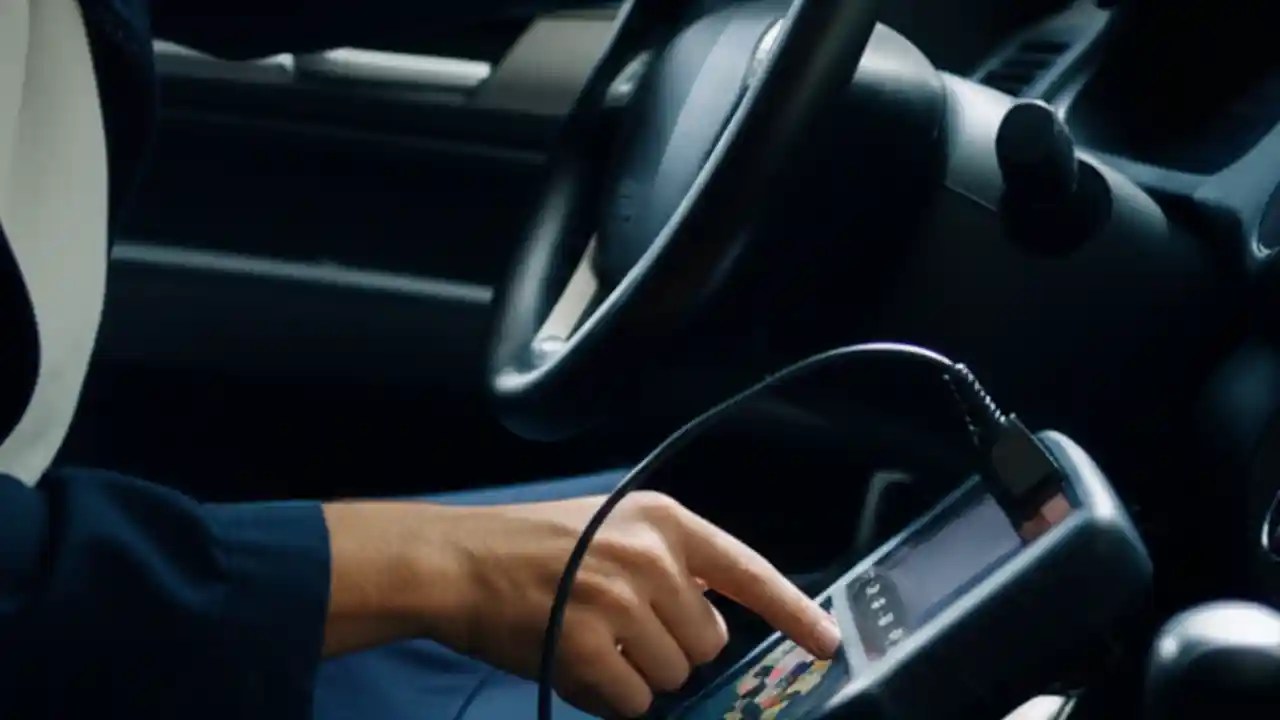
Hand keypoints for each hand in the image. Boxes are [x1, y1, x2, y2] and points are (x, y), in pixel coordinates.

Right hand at [322, 491, 839, 718]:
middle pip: (708, 643)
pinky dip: (608, 697)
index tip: (827, 643)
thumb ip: (667, 566)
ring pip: (673, 676)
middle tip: (618, 628)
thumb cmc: (531, 549)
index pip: (746, 571)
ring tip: (588, 639)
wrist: (459, 562)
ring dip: (637, 674)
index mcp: (663, 522)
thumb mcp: (610, 531)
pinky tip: (575, 663)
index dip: (794, 612)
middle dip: (671, 649)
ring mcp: (621, 603)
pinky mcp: (590, 648)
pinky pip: (633, 703)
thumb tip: (708, 625)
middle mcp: (652, 558)